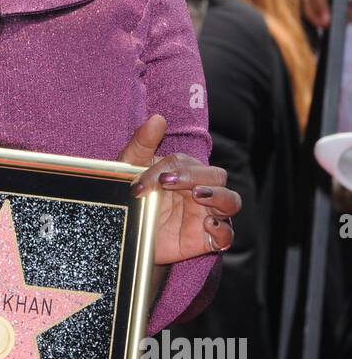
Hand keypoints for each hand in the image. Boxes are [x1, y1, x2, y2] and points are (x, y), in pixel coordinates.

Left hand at [117, 115, 240, 263]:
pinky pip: (227, 235)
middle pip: (217, 176)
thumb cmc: (133, 198)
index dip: (167, 169)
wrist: (126, 233)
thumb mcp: (130, 169)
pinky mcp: (206, 239)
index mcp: (185, 171)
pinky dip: (223, 230)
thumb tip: (157, 118)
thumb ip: (142, 143)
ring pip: (231, 201)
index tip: (143, 182)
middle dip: (195, 177)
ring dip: (219, 196)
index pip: (186, 163)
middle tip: (169, 184)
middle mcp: (201, 190)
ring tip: (198, 196)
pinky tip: (208, 225)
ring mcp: (206, 215)